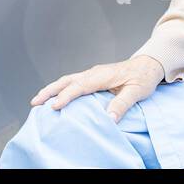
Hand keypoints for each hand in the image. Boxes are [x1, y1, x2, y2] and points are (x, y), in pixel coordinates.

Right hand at [29, 55, 164, 123]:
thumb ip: (122, 103)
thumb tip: (109, 118)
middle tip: (35, 102)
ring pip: (67, 80)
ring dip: (52, 89)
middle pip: (67, 81)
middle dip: (49, 91)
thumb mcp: (137, 91)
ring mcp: (92, 74)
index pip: (80, 86)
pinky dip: (60, 88)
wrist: (148, 65)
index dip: (66, 96)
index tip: (54, 106)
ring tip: (38, 101)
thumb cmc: (143, 77)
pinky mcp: (93, 78)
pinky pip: (72, 82)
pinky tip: (55, 97)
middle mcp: (94, 73)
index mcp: (102, 75)